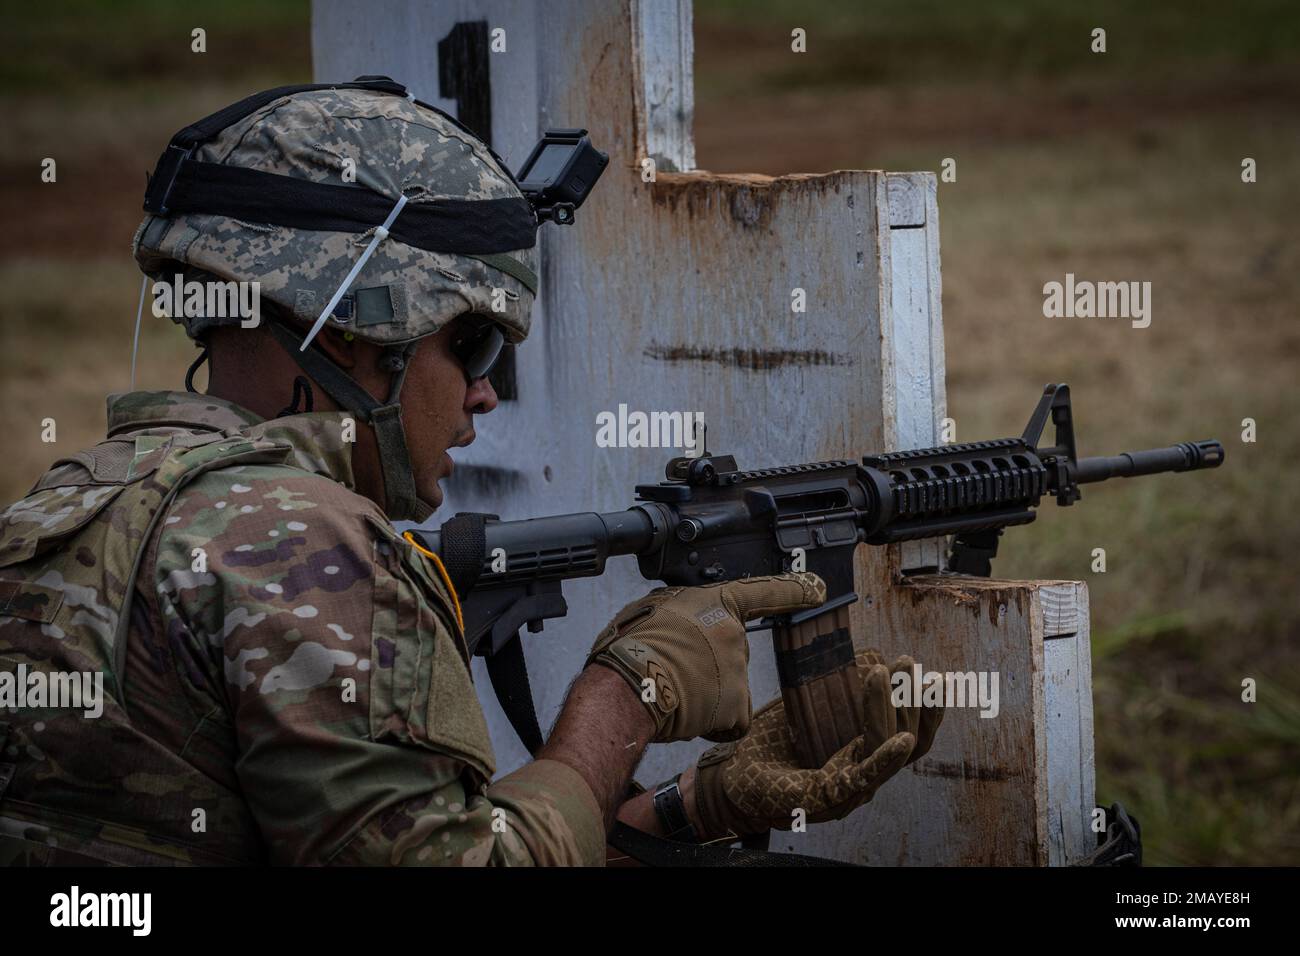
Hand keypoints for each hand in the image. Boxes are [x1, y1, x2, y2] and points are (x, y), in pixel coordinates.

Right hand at [586, 573, 825, 743]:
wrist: (629, 684)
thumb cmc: (630, 646)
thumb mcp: (651, 610)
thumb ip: (680, 614)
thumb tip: (680, 625)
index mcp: (715, 603)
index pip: (763, 592)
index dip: (793, 591)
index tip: (818, 589)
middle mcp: (734, 633)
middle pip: (728, 655)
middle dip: (704, 667)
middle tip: (671, 671)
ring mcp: (739, 670)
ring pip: (725, 690)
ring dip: (703, 696)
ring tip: (671, 692)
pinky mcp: (738, 706)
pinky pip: (728, 722)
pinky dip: (709, 725)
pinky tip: (685, 716)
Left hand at [692, 655, 942, 836]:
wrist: (734, 783)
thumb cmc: (771, 750)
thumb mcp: (805, 713)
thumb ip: (832, 691)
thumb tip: (861, 657)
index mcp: (862, 755)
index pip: (907, 731)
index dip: (924, 706)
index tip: (931, 674)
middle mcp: (865, 773)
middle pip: (908, 741)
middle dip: (914, 700)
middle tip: (909, 663)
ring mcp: (852, 789)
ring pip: (886, 750)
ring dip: (893, 711)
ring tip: (885, 674)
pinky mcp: (832, 799)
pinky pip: (865, 779)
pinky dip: (886, 759)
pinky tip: (901, 739)